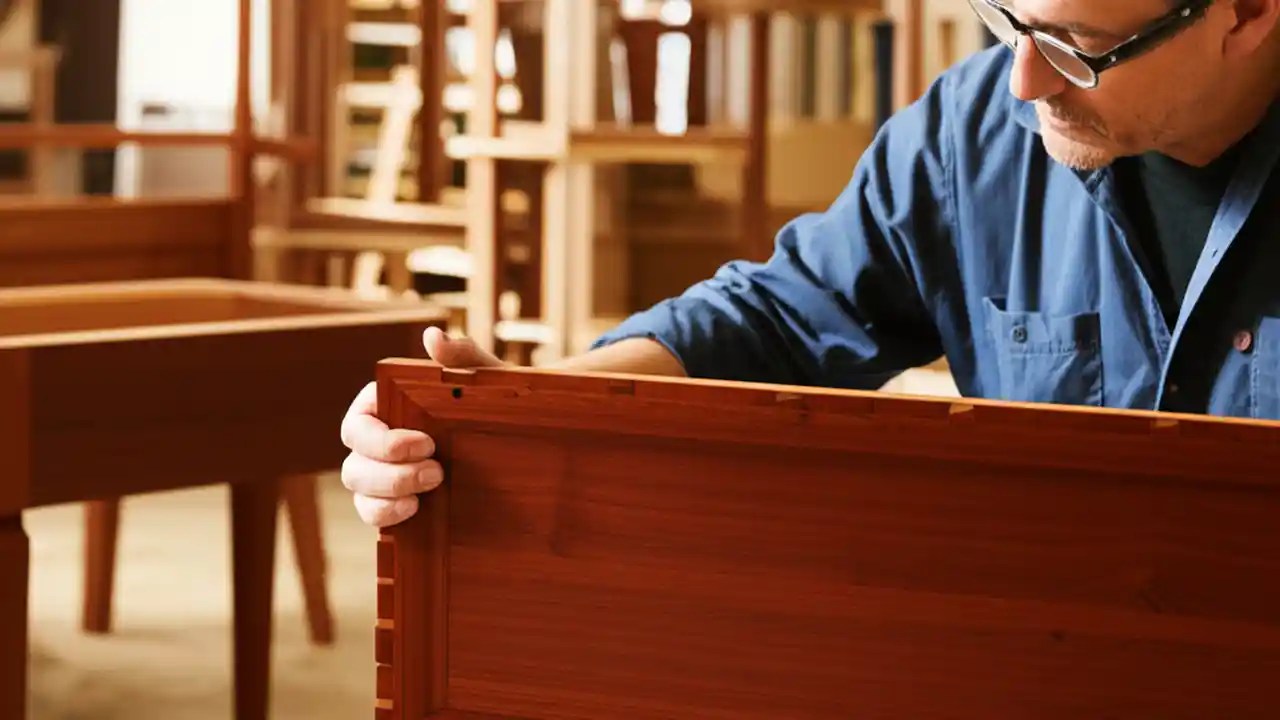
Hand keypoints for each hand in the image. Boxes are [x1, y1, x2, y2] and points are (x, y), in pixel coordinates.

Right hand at [339, 326, 505, 526]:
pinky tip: (417, 510)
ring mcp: (383, 475)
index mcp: (386, 407)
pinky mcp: (396, 501)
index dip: (380, 440)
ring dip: (388, 495)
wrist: (523, 443)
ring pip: (358, 491)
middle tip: (436, 472)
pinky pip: (373, 514)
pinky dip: (387, 515)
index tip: (426, 443)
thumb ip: (463, 358)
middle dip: (388, 474)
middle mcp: (376, 442)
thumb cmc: (498, 403)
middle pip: (353, 464)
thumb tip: (432, 336)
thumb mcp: (489, 379)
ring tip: (431, 491)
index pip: (357, 424)